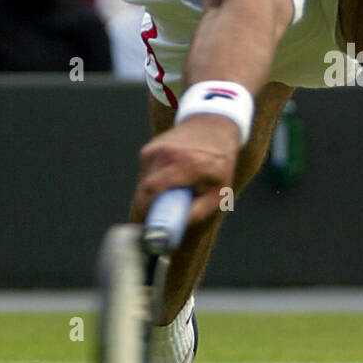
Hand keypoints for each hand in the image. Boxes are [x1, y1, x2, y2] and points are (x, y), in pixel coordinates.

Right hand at [134, 114, 240, 230]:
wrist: (213, 127)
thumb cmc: (219, 165)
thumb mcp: (219, 192)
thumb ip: (197, 213)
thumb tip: (172, 235)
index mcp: (187, 164)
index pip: (153, 191)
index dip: (143, 213)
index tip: (143, 230)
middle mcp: (167, 153)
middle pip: (144, 190)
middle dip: (143, 212)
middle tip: (151, 226)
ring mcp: (155, 149)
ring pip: (142, 185)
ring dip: (149, 200)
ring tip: (169, 200)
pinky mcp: (148, 150)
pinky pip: (144, 176)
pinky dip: (152, 186)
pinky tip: (169, 183)